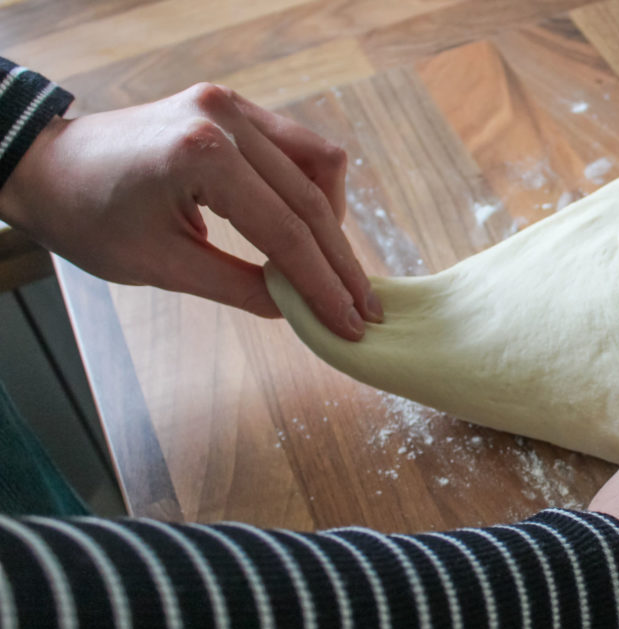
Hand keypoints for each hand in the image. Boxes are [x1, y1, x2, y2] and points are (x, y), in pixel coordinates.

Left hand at [0, 83, 380, 340]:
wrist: (46, 167)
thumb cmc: (88, 218)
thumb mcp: (161, 267)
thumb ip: (239, 287)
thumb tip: (299, 310)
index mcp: (200, 156)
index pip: (285, 231)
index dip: (324, 285)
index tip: (352, 324)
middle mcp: (223, 118)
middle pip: (312, 199)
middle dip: (341, 262)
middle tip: (363, 308)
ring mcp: (230, 105)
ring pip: (318, 162)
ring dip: (333, 220)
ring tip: (331, 268)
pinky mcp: (232, 107)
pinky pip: (296, 146)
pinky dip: (311, 190)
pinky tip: (306, 227)